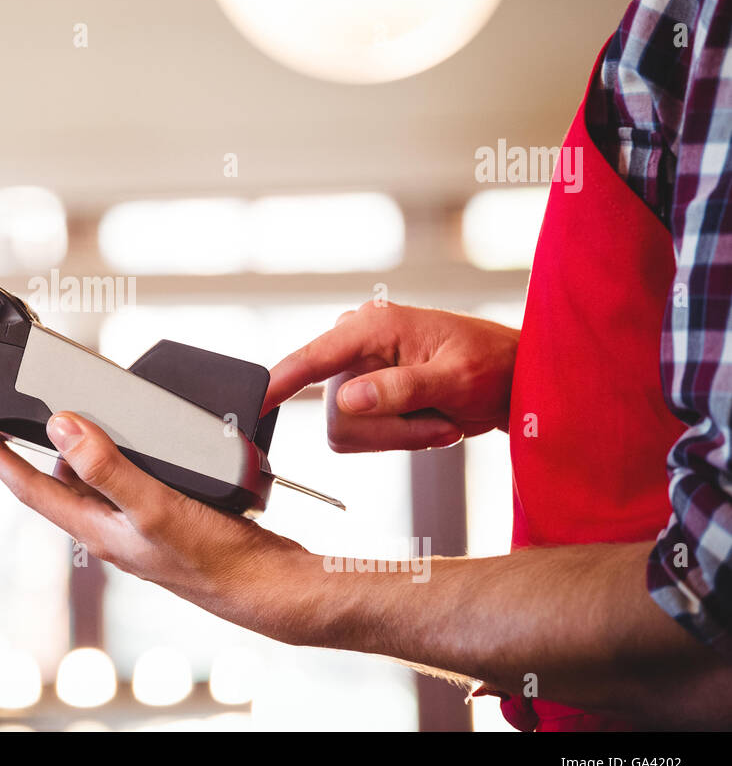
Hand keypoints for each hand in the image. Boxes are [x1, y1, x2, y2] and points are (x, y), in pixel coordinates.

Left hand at [0, 413, 315, 641]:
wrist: (266, 584)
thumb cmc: (212, 559)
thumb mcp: (152, 507)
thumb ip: (106, 468)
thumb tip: (61, 428)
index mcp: (94, 528)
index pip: (29, 487)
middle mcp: (109, 526)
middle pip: (61, 476)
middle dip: (46, 441)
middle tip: (33, 402)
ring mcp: (136, 521)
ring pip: (99, 473)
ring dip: (93, 441)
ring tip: (94, 409)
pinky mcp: (165, 513)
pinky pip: (132, 475)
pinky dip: (129, 450)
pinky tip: (147, 436)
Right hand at [264, 301, 519, 452]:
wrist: (514, 381)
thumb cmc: (493, 366)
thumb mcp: (455, 378)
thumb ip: (400, 389)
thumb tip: (346, 400)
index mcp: (373, 326)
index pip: (312, 357)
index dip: (279, 382)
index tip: (252, 404)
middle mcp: (356, 344)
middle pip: (335, 413)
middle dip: (390, 432)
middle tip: (439, 427)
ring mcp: (357, 371)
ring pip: (345, 432)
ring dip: (398, 438)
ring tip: (440, 421)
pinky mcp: (363, 395)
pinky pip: (359, 437)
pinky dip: (398, 439)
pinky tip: (430, 423)